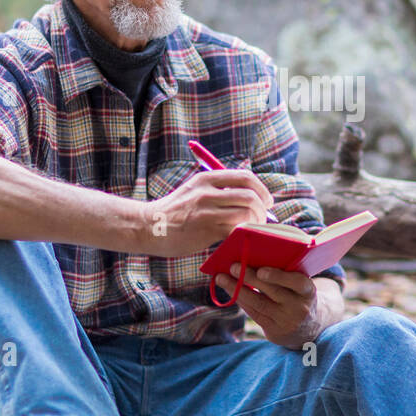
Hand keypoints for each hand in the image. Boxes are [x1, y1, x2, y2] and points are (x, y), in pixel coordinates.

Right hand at [142, 169, 273, 256]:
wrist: (149, 226)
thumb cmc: (176, 211)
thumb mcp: (195, 190)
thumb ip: (219, 189)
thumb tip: (252, 197)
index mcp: (207, 179)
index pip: (245, 176)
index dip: (262, 189)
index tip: (266, 201)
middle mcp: (208, 192)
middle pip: (250, 196)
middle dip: (262, 210)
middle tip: (262, 220)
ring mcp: (207, 211)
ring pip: (245, 213)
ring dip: (255, 224)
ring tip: (252, 231)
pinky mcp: (206, 230)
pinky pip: (235, 230)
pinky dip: (244, 234)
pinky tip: (241, 239)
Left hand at [215, 266, 343, 348]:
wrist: (309, 327)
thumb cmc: (298, 296)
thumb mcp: (300, 286)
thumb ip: (285, 274)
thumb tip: (252, 259)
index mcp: (308, 291)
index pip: (296, 282)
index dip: (279, 276)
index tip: (261, 270)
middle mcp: (299, 308)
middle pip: (272, 292)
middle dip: (250, 278)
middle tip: (233, 266)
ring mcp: (286, 322)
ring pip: (259, 304)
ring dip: (237, 290)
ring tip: (221, 278)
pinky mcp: (275, 332)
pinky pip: (254, 314)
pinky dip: (241, 301)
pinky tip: (231, 291)